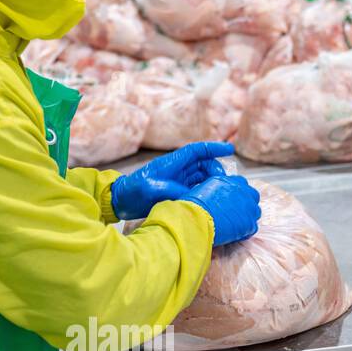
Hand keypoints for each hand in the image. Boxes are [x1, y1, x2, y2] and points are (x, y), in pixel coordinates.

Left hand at [110, 141, 233, 219]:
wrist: (121, 201)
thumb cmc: (134, 191)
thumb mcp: (151, 189)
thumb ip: (171, 190)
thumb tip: (191, 196)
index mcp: (172, 162)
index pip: (198, 151)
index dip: (214, 148)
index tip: (230, 150)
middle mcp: (177, 169)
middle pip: (203, 164)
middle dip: (215, 170)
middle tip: (223, 182)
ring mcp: (177, 180)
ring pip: (201, 176)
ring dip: (211, 182)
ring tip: (219, 192)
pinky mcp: (176, 191)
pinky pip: (195, 187)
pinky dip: (204, 191)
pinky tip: (209, 199)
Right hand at [182, 175, 260, 246]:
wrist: (195, 220)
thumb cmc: (192, 207)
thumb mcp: (200, 190)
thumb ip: (212, 191)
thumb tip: (213, 197)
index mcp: (228, 181)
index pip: (241, 184)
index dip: (237, 194)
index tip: (232, 202)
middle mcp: (241, 191)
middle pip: (252, 195)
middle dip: (246, 204)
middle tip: (236, 213)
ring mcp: (247, 207)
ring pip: (255, 212)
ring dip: (247, 217)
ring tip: (235, 225)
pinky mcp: (249, 223)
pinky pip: (252, 227)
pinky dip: (245, 231)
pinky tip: (235, 234)